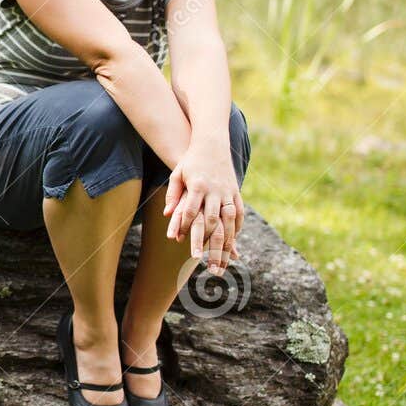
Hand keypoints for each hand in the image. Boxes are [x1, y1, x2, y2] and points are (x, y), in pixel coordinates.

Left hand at [163, 142, 243, 274]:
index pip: (190, 211)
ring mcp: (227, 192)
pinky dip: (236, 228)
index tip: (179, 241)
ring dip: (226, 241)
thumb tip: (167, 215)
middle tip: (202, 262)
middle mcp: (214, 190)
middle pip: (211, 221)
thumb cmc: (190, 161)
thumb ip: (172, 194)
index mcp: (197, 185)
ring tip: (223, 259)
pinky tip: (234, 241)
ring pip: (228, 220)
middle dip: (206, 242)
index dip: (184, 227)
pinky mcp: (236, 192)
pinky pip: (239, 213)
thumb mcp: (177, 174)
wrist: (212, 143)